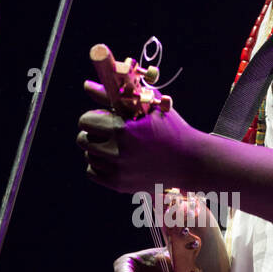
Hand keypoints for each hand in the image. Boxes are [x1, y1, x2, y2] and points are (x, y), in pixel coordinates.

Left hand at [77, 80, 197, 192]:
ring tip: (117, 146)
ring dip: (98, 150)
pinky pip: (93, 173)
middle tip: (111, 132)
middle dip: (94, 133)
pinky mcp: (119, 185)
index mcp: (122, 130)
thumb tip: (87, 86)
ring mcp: (117, 171)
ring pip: (88, 157)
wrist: (189, 161)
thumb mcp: (146, 106)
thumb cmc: (169, 128)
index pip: (85, 121)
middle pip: (83, 140)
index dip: (95, 117)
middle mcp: (117, 153)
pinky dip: (100, 165)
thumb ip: (113, 95)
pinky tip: (117, 159)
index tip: (107, 118)